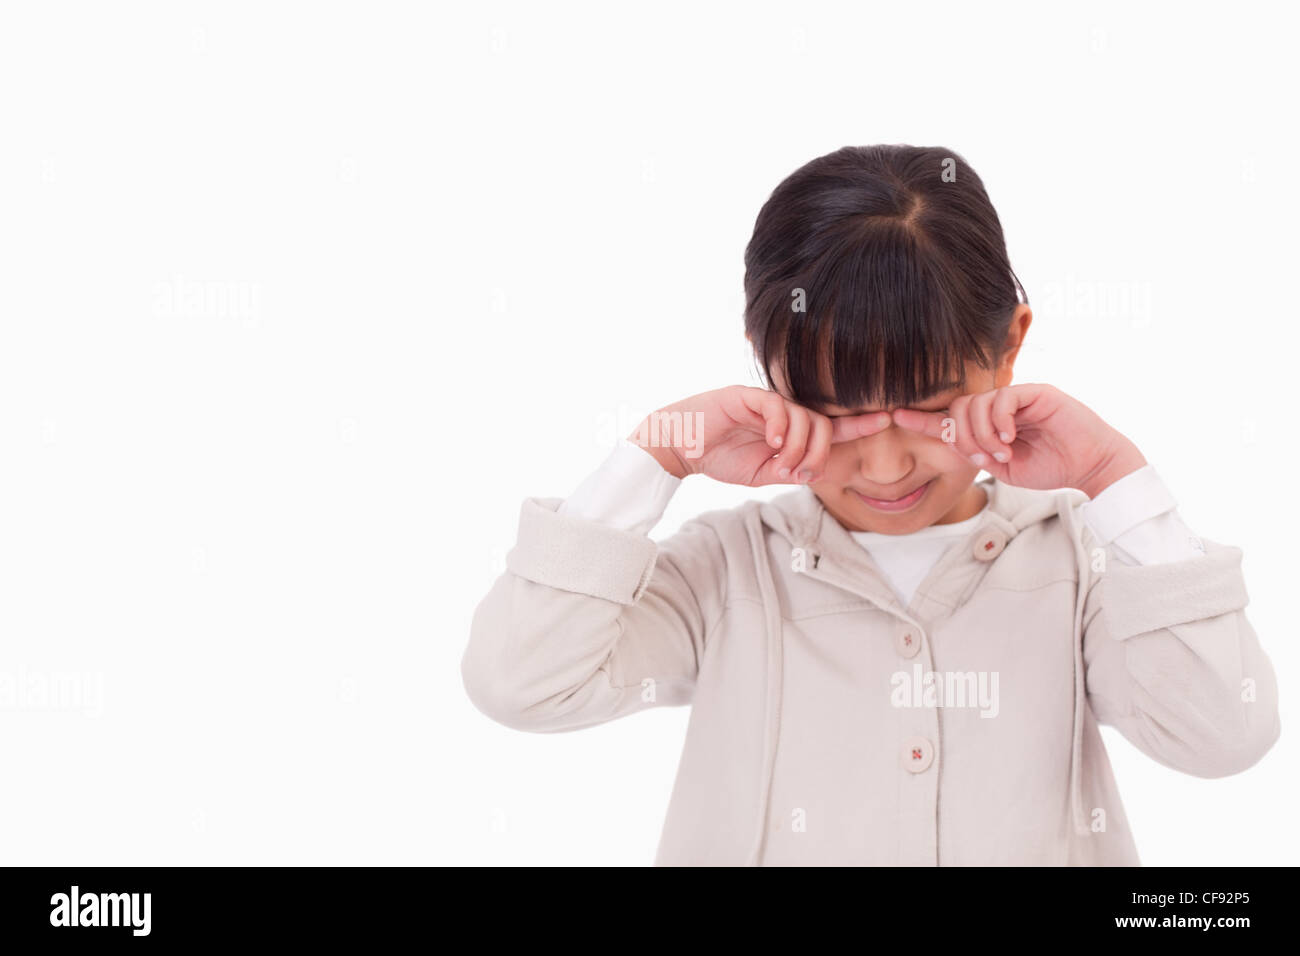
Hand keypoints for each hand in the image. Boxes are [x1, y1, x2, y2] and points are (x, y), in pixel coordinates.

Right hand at [628, 385, 891, 485]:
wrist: (680, 447)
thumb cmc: (717, 458)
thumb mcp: (761, 474)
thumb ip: (789, 471)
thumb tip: (817, 473)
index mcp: (787, 428)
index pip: (828, 424)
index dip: (858, 423)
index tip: (886, 420)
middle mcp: (780, 411)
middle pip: (822, 423)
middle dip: (820, 451)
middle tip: (799, 471)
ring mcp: (765, 401)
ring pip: (804, 417)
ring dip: (798, 446)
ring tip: (780, 462)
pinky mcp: (747, 395)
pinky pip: (778, 407)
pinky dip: (782, 427)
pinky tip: (773, 443)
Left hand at [889, 383, 1147, 497]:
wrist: (1089, 466)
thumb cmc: (1050, 467)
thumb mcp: (1003, 466)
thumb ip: (976, 453)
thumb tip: (950, 442)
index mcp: (990, 423)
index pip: (951, 416)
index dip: (924, 417)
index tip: (896, 416)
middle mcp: (1000, 406)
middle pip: (959, 409)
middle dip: (963, 437)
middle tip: (983, 458)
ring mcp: (1017, 396)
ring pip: (976, 404)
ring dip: (981, 434)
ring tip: (1001, 453)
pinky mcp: (1036, 391)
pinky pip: (1002, 398)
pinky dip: (998, 421)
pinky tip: (1007, 438)